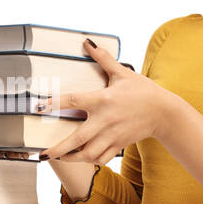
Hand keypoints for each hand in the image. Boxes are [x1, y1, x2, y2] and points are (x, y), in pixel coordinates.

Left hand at [37, 40, 177, 164]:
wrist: (164, 112)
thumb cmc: (143, 91)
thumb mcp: (123, 73)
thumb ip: (104, 58)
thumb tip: (88, 42)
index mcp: (102, 100)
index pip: (73, 100)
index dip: (53, 103)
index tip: (38, 107)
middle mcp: (104, 121)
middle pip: (76, 139)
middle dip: (58, 149)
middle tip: (43, 153)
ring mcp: (112, 136)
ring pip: (88, 154)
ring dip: (71, 158)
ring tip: (59, 157)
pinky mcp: (119, 144)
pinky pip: (101, 158)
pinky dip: (89, 161)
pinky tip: (81, 158)